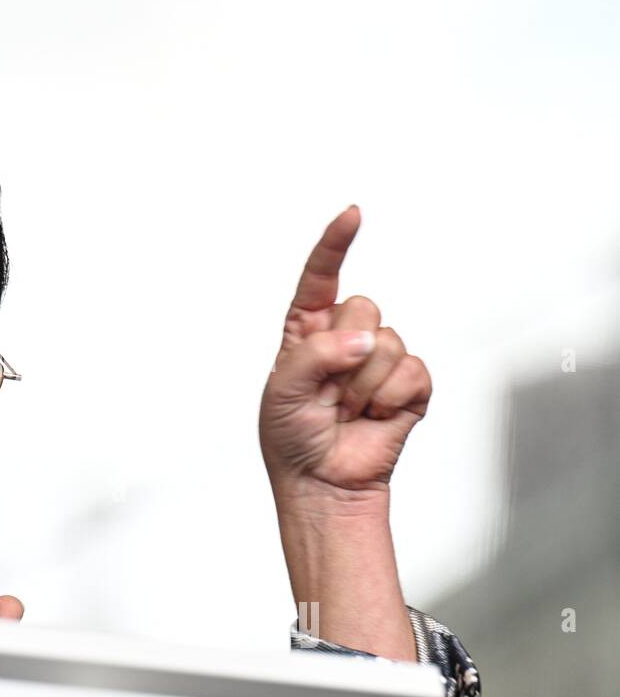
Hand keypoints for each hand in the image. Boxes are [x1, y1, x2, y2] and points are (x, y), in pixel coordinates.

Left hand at [260, 205, 432, 498]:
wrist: (322, 481)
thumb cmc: (292, 436)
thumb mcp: (282, 390)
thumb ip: (315, 355)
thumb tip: (363, 342)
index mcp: (306, 332)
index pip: (321, 279)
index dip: (335, 246)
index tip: (352, 214)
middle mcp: (344, 339)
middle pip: (364, 307)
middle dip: (345, 353)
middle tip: (327, 393)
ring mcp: (378, 361)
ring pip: (388, 342)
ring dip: (363, 386)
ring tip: (346, 411)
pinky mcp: (409, 386)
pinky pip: (412, 372)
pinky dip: (390, 400)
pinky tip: (373, 418)